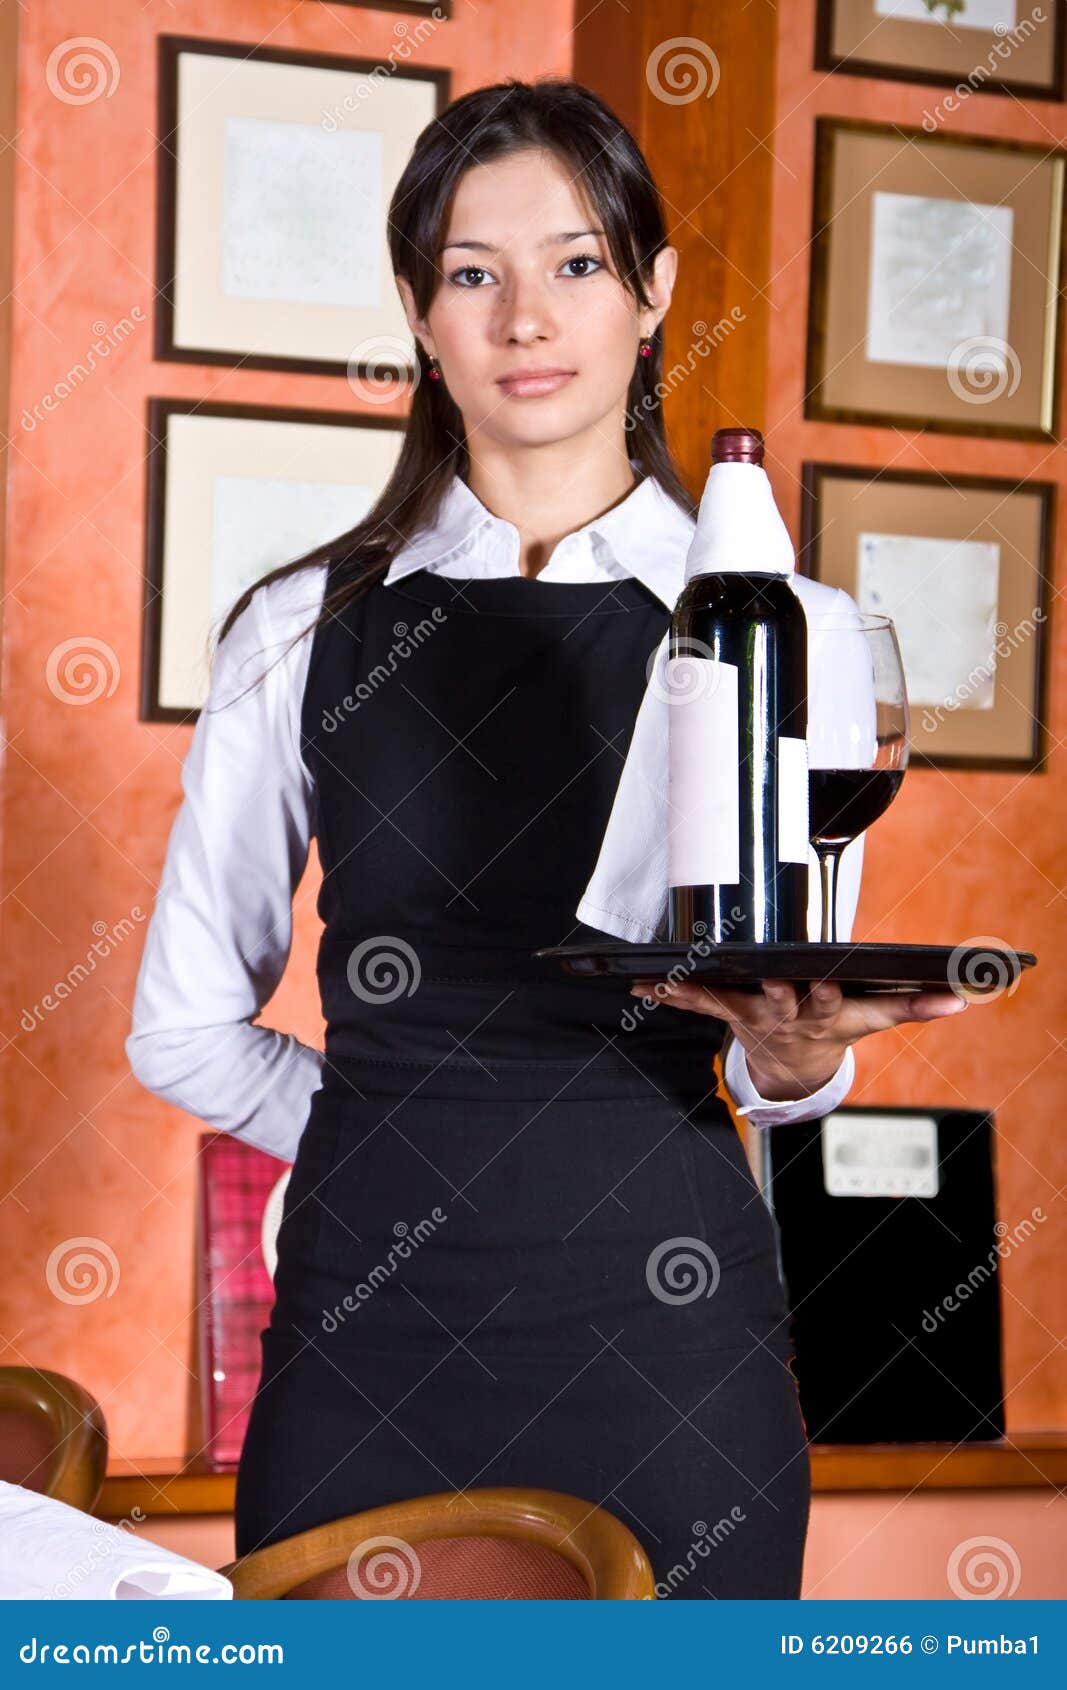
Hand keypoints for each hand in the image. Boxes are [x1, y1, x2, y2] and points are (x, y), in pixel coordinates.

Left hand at [628, 976, 969, 1100]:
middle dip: (769, 990)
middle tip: (761, 975)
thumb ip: (915, 1005)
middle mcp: (784, 1017)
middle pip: (776, 1001)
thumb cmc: (838, 1026)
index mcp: (821, 1015)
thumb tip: (962, 1000)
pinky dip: (666, 993)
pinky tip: (638, 983)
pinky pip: (693, 1001)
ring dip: (695, 991)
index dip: (824, 995)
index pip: (826, 1004)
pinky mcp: (725, 1011)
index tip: (823, 982)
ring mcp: (751, 1016)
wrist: (796, 1067)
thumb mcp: (876, 1019)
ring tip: (663, 979)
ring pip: (723, 1002)